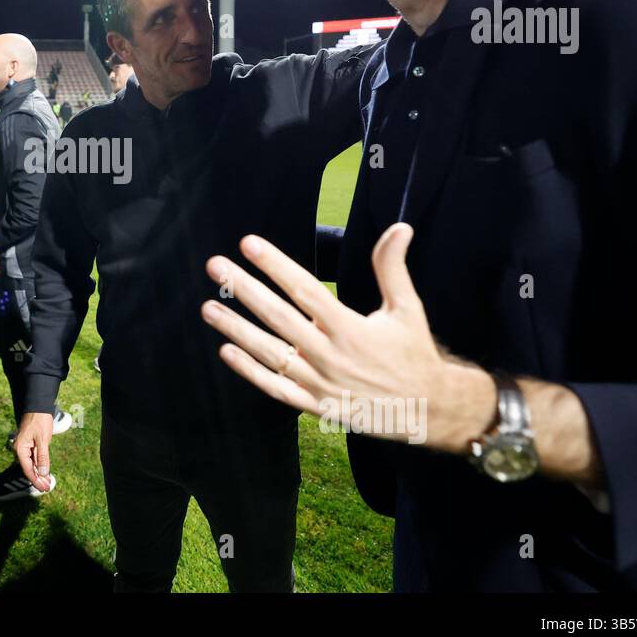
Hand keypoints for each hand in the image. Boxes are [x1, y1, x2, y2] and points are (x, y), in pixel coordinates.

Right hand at [14, 412, 53, 489]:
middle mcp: (20, 449)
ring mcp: (24, 447)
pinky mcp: (29, 445)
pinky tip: (44, 472)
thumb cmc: (40, 421)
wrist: (38, 407)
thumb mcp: (43, 440)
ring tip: (47, 483)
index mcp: (20, 448)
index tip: (43, 488)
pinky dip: (39, 466)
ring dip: (39, 474)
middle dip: (38, 479)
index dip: (36, 479)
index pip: (27, 469)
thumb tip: (43, 473)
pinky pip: (33, 459)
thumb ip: (43, 457)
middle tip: (47, 488)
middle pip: (28, 468)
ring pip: (31, 464)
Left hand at [200, 225, 480, 448]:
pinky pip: (275, 387)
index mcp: (352, 328)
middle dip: (243, 289)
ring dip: (236, 329)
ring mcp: (320, 383)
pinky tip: (226, 350)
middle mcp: (331, 356)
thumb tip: (399, 227)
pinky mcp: (315, 405)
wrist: (428, 409)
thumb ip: (392, 268)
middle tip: (215, 267)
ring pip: (269, 353)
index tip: (250, 244)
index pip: (304, 289)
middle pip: (278, 317)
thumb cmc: (413, 353)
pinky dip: (249, 370)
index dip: (275, 265)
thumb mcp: (407, 308)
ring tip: (208, 307)